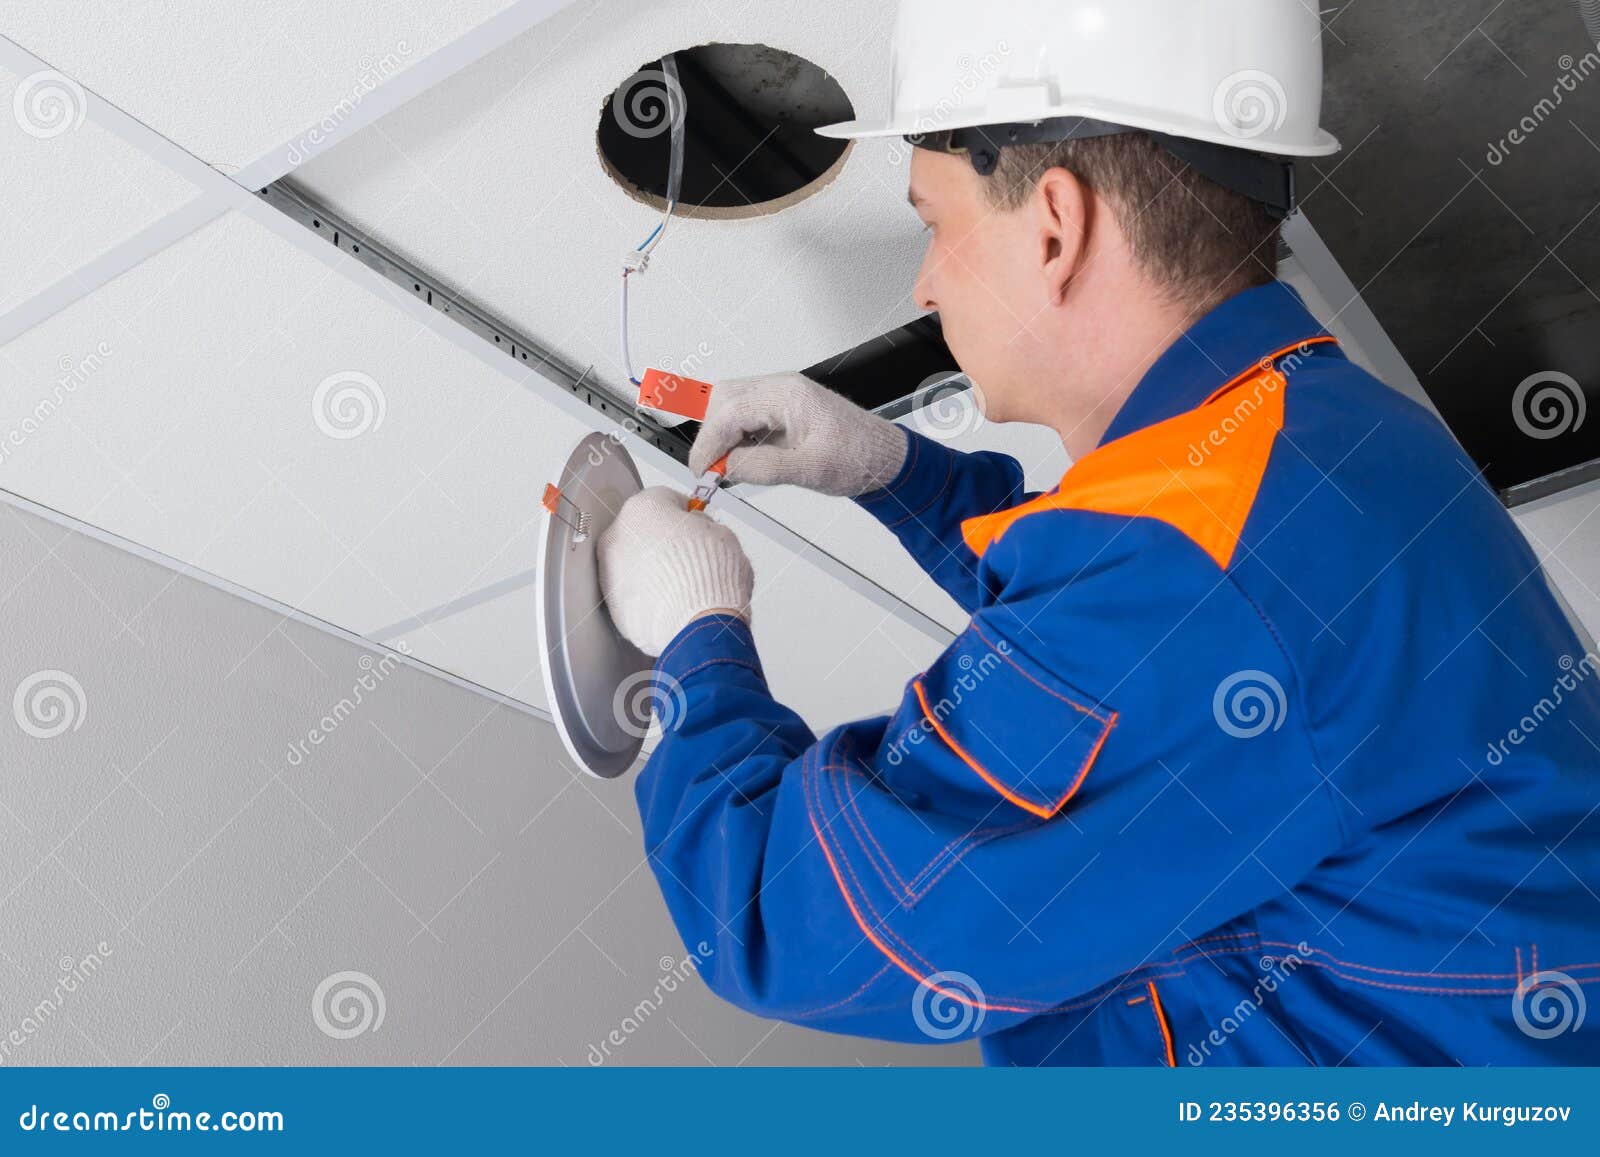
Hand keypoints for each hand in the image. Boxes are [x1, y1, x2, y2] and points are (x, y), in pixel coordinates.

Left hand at [597, 487, 753, 656]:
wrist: (698, 626)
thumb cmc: (710, 581)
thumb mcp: (723, 535)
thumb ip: (703, 525)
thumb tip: (700, 529)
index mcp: (644, 509)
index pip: (665, 498)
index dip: (685, 510)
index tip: (694, 520)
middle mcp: (619, 535)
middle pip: (643, 529)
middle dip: (663, 538)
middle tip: (690, 553)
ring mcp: (611, 570)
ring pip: (633, 561)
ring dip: (652, 566)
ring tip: (682, 582)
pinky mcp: (612, 602)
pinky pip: (631, 590)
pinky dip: (646, 593)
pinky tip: (670, 600)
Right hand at [689, 372, 908, 496]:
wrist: (884, 458)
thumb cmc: (860, 458)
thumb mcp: (812, 470)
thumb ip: (765, 468)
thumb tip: (727, 466)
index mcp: (790, 395)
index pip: (731, 410)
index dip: (709, 441)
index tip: (702, 468)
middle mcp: (782, 389)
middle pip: (724, 398)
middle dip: (711, 432)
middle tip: (710, 467)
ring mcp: (781, 397)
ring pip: (731, 404)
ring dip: (722, 434)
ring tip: (726, 465)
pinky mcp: (782, 409)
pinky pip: (746, 415)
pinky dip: (735, 436)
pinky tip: (742, 459)